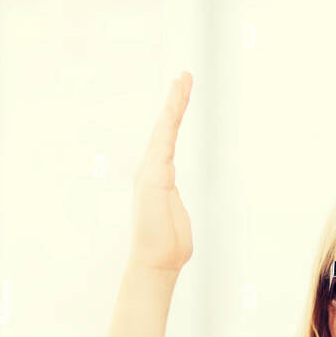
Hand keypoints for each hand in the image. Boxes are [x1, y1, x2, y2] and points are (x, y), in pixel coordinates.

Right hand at [128, 71, 193, 272]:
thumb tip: (173, 210)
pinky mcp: (154, 173)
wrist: (156, 260)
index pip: (167, 141)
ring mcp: (151, 170)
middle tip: (184, 76)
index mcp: (158, 178)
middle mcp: (152, 169)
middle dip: (174, 101)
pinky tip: (176, 99)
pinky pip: (165, 139)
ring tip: (184, 78)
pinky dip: (171, 117)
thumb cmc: (168, 246)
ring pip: (165, 128)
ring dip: (175, 102)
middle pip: (165, 128)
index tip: (180, 96)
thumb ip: (175, 207)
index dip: (173, 118)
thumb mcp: (177, 219)